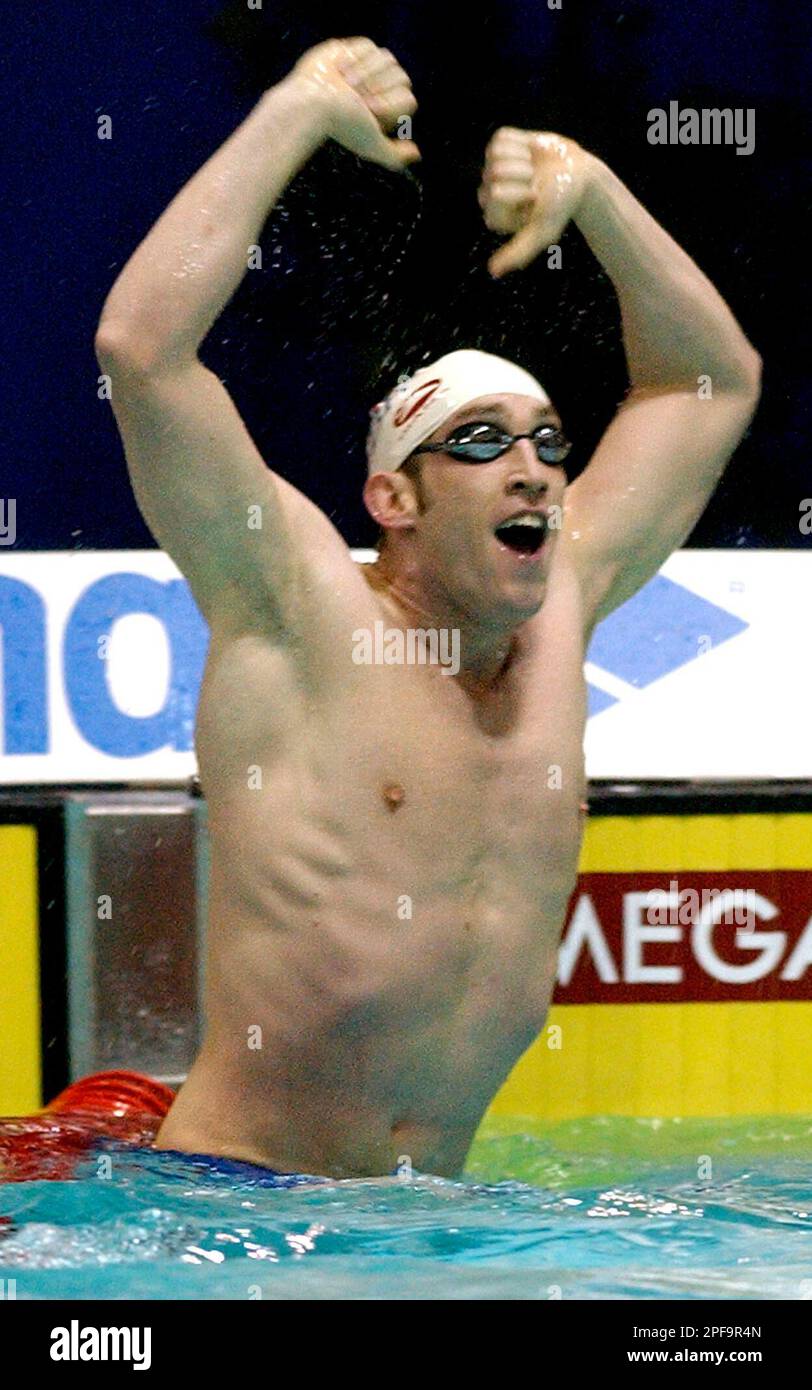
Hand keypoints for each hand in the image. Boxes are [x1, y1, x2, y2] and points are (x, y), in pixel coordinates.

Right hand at [288, 37, 419, 172]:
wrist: (313, 102)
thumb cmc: (341, 125)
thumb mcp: (371, 146)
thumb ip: (395, 156)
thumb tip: (416, 154)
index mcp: (387, 111)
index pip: (409, 99)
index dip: (391, 105)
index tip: (369, 112)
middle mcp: (379, 90)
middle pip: (401, 76)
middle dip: (378, 88)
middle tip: (356, 98)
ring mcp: (367, 68)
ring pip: (386, 58)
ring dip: (365, 73)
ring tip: (346, 84)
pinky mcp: (352, 50)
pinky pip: (369, 46)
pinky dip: (354, 57)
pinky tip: (340, 69)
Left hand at [478, 128, 592, 276]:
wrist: (579, 176)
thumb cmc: (562, 206)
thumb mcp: (543, 231)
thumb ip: (519, 252)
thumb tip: (493, 272)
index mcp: (495, 216)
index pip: (495, 194)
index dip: (520, 193)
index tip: (536, 199)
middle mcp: (489, 193)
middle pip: (495, 173)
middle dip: (523, 176)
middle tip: (537, 185)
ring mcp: (493, 168)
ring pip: (497, 153)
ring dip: (523, 160)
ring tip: (535, 170)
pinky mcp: (501, 145)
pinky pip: (502, 137)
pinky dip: (522, 142)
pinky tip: (531, 154)